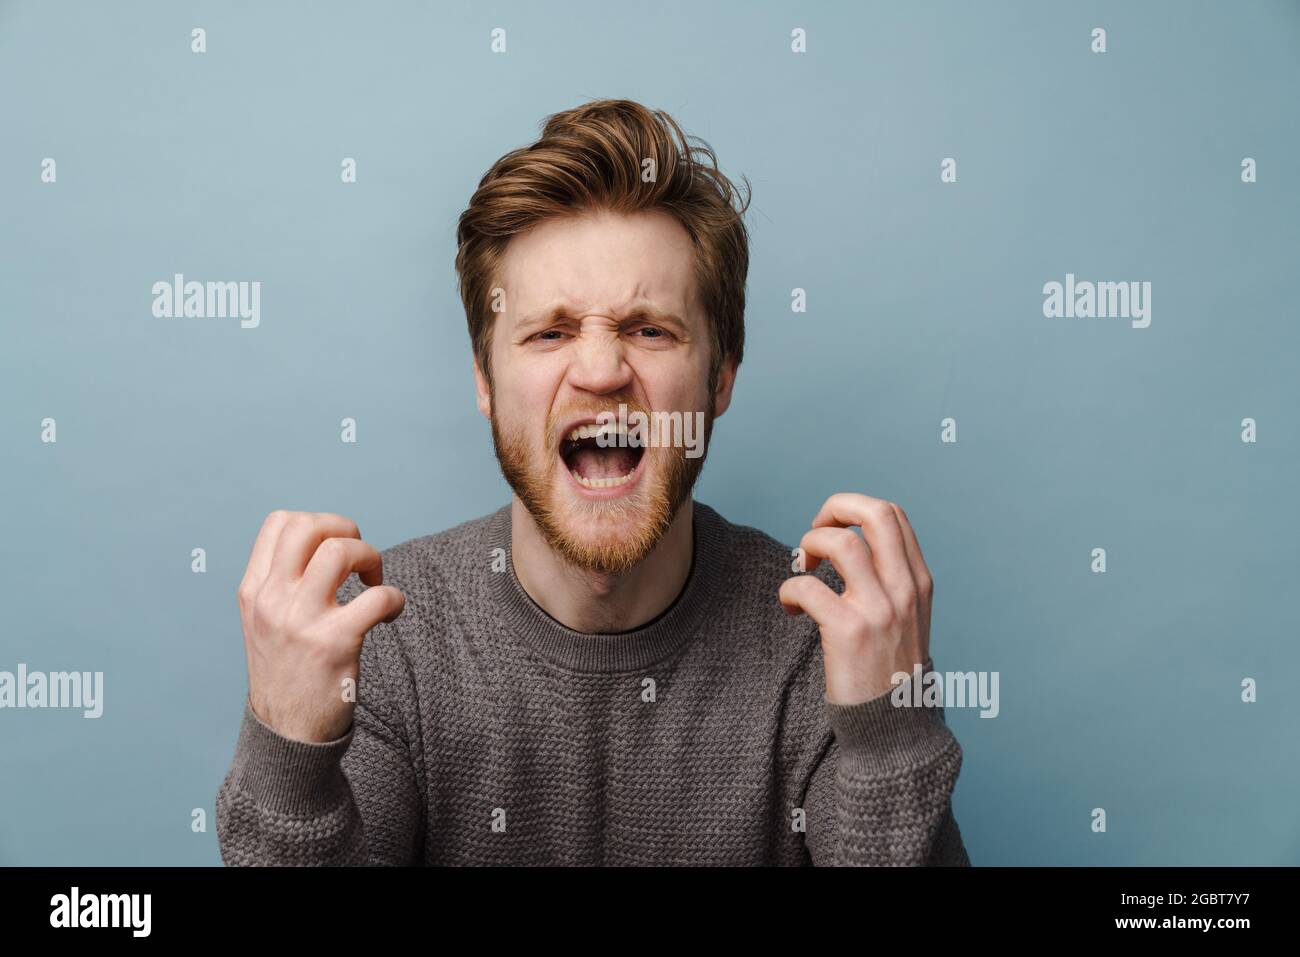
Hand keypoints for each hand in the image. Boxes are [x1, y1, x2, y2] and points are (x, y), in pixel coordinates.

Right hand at [236, 510, 405, 742]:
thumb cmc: (287, 674)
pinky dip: (395, 598)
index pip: (279, 522)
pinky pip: (377, 598)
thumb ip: (281, 585)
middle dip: (346, 529)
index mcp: (254, 592)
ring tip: (374, 582)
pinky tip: (391, 614)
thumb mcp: (264, 623)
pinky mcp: (334, 644)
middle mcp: (272, 600)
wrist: (287, 736)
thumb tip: (321, 543)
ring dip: (370, 557)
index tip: (334, 547)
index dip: (318, 523)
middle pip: (308, 526)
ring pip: (340, 550)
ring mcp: (301, 621)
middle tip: (359, 560)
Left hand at [778, 493, 932, 705]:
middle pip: (875, 513)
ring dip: (810, 545)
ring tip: (804, 568)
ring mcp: (879, 609)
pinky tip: (790, 607)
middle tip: (815, 533)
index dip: (854, 510)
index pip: (892, 515)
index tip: (834, 531)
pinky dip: (788, 589)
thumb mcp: (907, 619)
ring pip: (841, 542)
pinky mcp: (849, 631)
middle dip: (835, 508)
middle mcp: (904, 589)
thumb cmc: (889, 671)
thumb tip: (851, 544)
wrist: (893, 727)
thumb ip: (890, 582)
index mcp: (918, 582)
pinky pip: (807, 586)